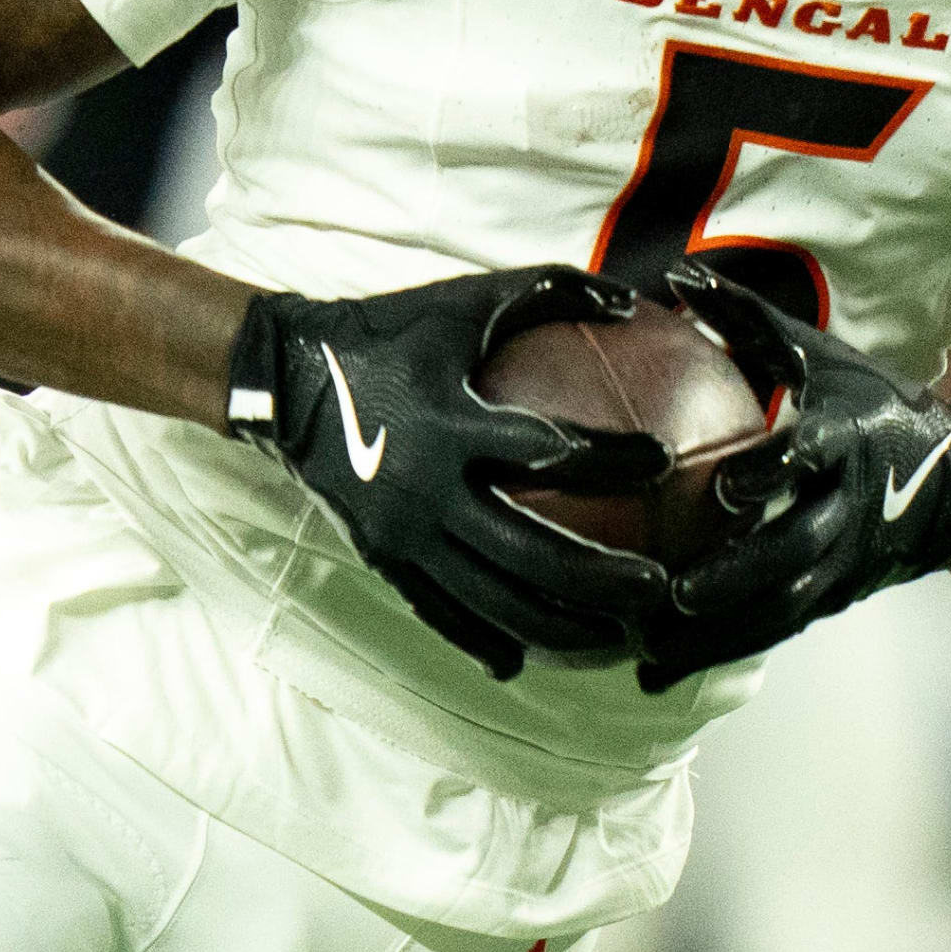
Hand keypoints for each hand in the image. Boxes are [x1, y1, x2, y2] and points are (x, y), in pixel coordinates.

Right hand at [225, 268, 667, 682]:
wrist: (286, 379)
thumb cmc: (387, 334)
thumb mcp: (464, 299)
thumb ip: (548, 290)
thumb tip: (630, 299)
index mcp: (451, 423)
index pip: (550, 450)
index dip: (613, 459)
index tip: (664, 462)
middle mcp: (428, 489)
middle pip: (532, 553)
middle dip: (603, 580)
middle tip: (659, 588)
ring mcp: (404, 533)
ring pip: (493, 600)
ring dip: (560, 626)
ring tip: (616, 638)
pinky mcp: (384, 558)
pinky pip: (441, 614)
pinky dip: (485, 642)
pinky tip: (525, 661)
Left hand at [633, 267, 950, 692]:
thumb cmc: (872, 405)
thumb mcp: (822, 357)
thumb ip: (746, 320)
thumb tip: (672, 274)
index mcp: (846, 442)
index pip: (811, 456)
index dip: (773, 472)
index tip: (725, 488)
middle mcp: (849, 510)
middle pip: (797, 552)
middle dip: (740, 579)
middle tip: (676, 595)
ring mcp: (844, 564)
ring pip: (780, 609)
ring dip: (717, 638)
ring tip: (650, 655)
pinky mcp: (833, 600)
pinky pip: (771, 632)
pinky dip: (716, 654)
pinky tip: (653, 674)